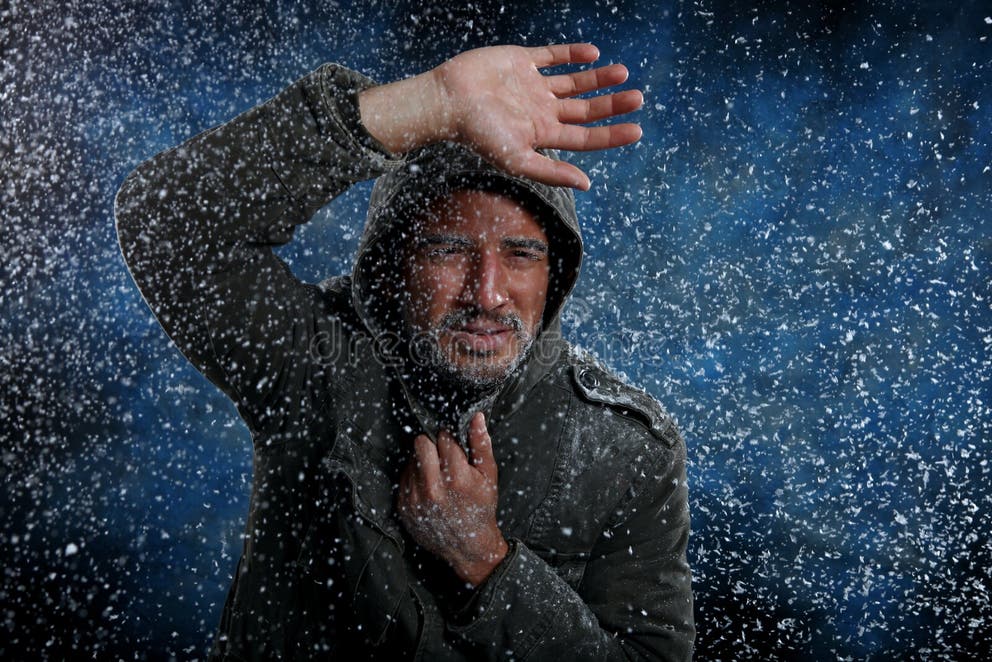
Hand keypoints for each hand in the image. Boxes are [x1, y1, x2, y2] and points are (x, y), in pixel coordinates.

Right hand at [359, 43, 642, 189]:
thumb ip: (551, 172)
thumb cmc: (478, 135)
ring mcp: (532, 86)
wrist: (448, 101)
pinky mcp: (520, 62)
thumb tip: (588, 184)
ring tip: (622, 72)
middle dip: (612, 104)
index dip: (612, 135)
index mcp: (542, 135)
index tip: (638, 130)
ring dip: (598, 78)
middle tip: (639, 97)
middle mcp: (541, 111)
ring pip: (574, 82)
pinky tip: (593, 53)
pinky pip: (551, 57)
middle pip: (585, 109)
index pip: (585, 137)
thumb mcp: (517, 160)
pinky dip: (572, 54)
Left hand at [397, 412, 507, 585]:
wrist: (468, 547)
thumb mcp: (489, 476)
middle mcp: (432, 488)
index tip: (454, 444)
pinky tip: (429, 486)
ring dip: (423, 461)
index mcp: (456, 479)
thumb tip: (476, 417)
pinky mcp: (404, 506)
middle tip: (442, 454)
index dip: (449, 437)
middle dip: (432, 443)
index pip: (444, 438)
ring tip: (438, 475)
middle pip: (420, 443)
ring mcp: (415, 498)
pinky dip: (415, 477)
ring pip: (410, 459)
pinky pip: (403, 477)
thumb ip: (481, 444)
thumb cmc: (480, 509)